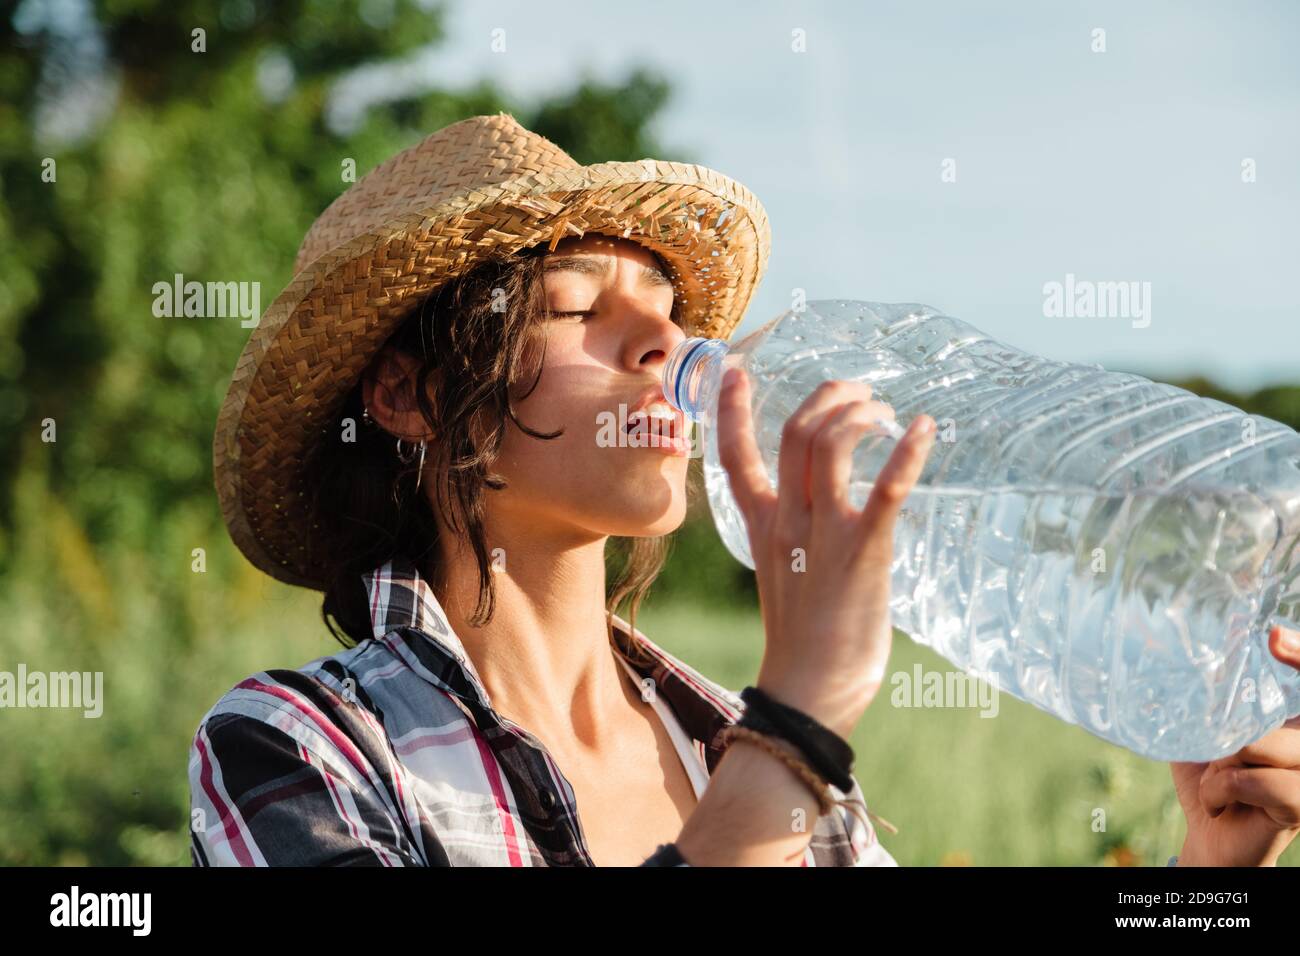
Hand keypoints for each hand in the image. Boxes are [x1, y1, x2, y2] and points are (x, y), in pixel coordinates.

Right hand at [714, 367, 935, 737]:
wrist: (809, 692)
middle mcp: (787, 521)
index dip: (732, 409)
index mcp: (763, 527)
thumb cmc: (804, 642)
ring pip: (829, 445)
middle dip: (828, 398)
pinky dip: (908, 454)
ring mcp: (823, 534)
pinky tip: (926, 428)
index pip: (735, 457)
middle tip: (859, 392)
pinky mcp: (863, 552)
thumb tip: (824, 514)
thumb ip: (796, 537)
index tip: (736, 368)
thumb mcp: (785, 575)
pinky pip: (884, 490)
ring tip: (887, 413)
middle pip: (794, 433)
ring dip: (861, 415)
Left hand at [1170, 625, 1299, 865]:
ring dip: (1221, 763)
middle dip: (1231, 734)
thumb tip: (1183, 657)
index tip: (1273, 635)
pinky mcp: (1299, 807)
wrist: (1208, 836)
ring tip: (1216, 780)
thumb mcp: (1200, 733)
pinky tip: (1220, 801)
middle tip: (1213, 759)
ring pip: (1259, 745)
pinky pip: (1254, 781)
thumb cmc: (1208, 780)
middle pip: (1274, 715)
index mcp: (1289, 721)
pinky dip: (1222, 788)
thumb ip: (1202, 701)